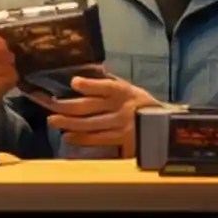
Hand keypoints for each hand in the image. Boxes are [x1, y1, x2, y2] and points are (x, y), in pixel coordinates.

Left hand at [31, 75, 160, 156]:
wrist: (166, 128)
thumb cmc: (140, 104)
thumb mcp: (129, 89)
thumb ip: (107, 83)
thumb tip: (84, 73)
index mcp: (123, 92)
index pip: (106, 86)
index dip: (89, 85)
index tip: (73, 82)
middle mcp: (122, 109)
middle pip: (90, 108)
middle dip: (67, 107)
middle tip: (50, 106)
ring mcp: (122, 127)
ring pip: (91, 126)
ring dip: (70, 124)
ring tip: (54, 122)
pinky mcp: (123, 143)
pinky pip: (99, 142)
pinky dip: (82, 140)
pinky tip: (69, 138)